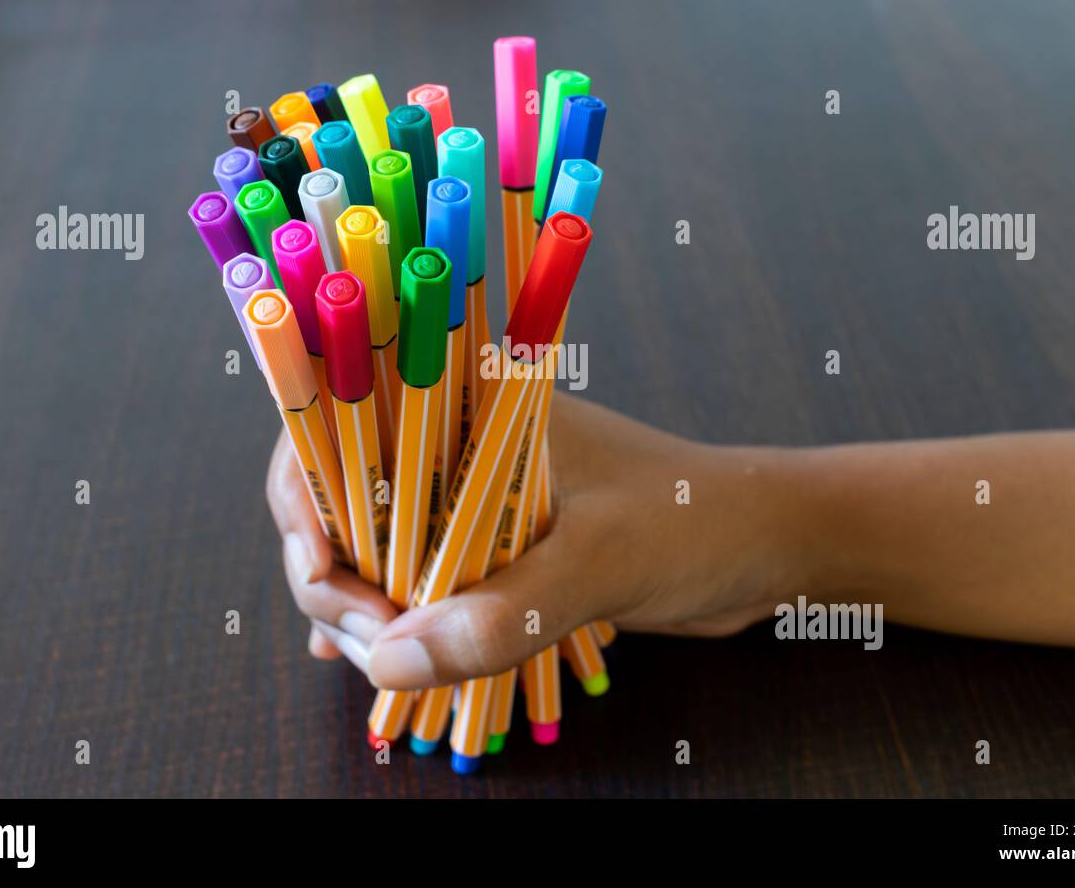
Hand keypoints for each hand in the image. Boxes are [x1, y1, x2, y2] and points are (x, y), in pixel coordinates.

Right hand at [268, 391, 813, 690]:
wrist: (769, 545)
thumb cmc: (697, 524)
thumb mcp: (600, 563)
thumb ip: (501, 613)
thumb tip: (392, 662)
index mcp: (473, 407)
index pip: (344, 423)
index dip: (306, 492)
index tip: (320, 571)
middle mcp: (463, 446)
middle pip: (348, 493)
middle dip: (332, 571)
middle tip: (367, 646)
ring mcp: (479, 498)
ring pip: (379, 542)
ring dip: (359, 604)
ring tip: (375, 667)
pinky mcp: (500, 546)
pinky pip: (420, 578)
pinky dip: (392, 618)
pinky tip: (372, 660)